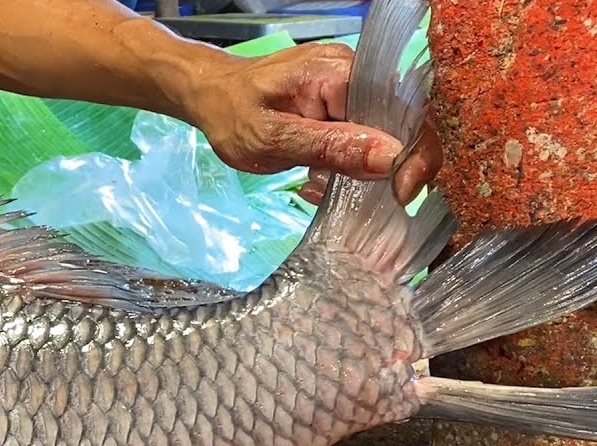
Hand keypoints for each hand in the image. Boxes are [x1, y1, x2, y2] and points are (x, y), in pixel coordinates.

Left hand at [188, 42, 441, 204]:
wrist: (212, 96)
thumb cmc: (232, 114)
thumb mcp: (275, 139)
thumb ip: (332, 148)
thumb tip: (391, 158)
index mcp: (341, 72)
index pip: (404, 113)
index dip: (414, 155)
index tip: (401, 193)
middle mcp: (355, 70)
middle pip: (401, 123)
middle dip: (380, 166)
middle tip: (335, 187)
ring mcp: (351, 84)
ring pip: (383, 135)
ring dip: (357, 167)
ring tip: (314, 179)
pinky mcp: (343, 101)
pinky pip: (363, 134)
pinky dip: (345, 161)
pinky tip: (314, 173)